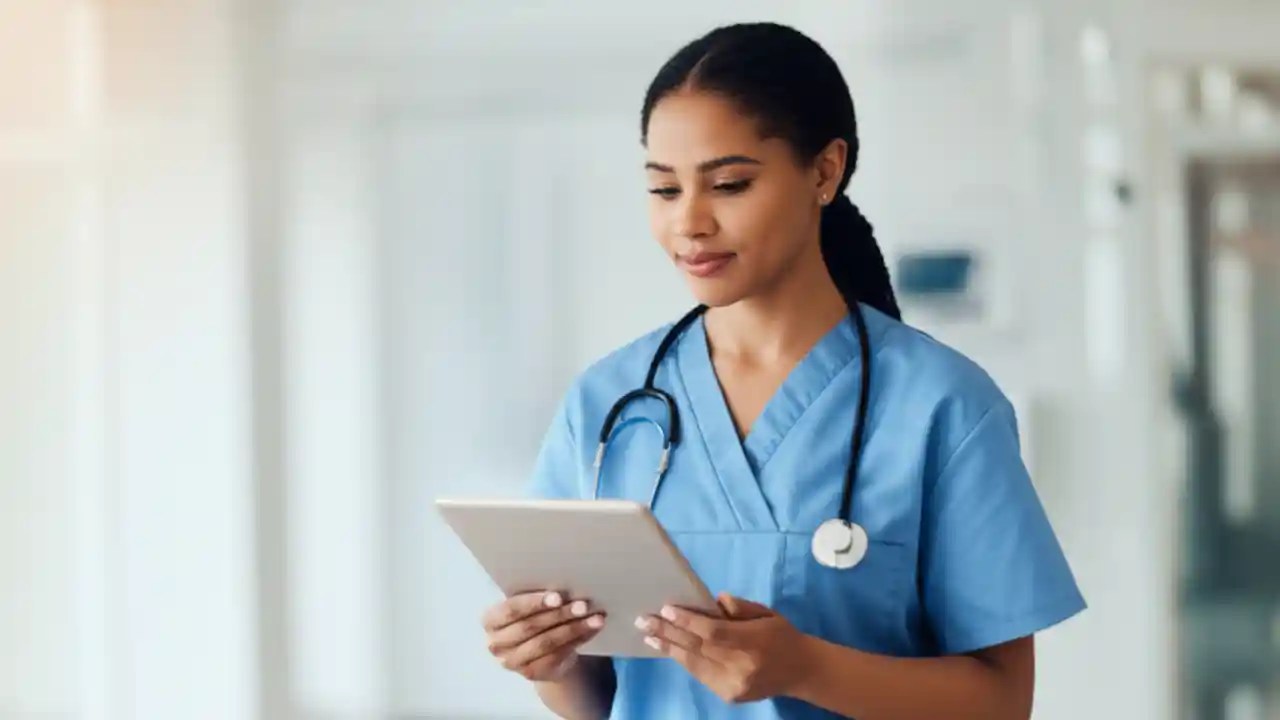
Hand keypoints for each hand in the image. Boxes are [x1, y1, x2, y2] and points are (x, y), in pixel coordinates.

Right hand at [482, 590, 605, 681]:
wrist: (538, 651)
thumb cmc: (532, 616)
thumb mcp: (527, 606)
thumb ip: (536, 597)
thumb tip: (567, 583)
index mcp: (490, 620)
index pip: (511, 609)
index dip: (534, 602)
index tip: (558, 596)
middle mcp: (496, 644)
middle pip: (530, 627)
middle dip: (559, 614)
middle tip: (583, 605)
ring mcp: (512, 662)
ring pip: (546, 643)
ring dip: (573, 629)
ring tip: (594, 618)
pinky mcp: (531, 674)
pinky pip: (557, 656)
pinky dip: (578, 640)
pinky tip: (592, 630)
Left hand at [635, 593, 809, 703]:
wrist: (801, 671)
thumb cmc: (781, 635)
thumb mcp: (765, 612)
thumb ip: (739, 607)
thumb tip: (711, 601)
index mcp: (754, 642)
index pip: (714, 632)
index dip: (688, 621)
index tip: (666, 609)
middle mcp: (742, 666)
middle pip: (698, 648)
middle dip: (668, 633)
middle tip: (644, 620)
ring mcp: (734, 684)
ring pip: (694, 663)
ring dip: (669, 648)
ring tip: (649, 635)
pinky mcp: (729, 695)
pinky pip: (700, 674)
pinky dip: (683, 660)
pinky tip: (669, 649)